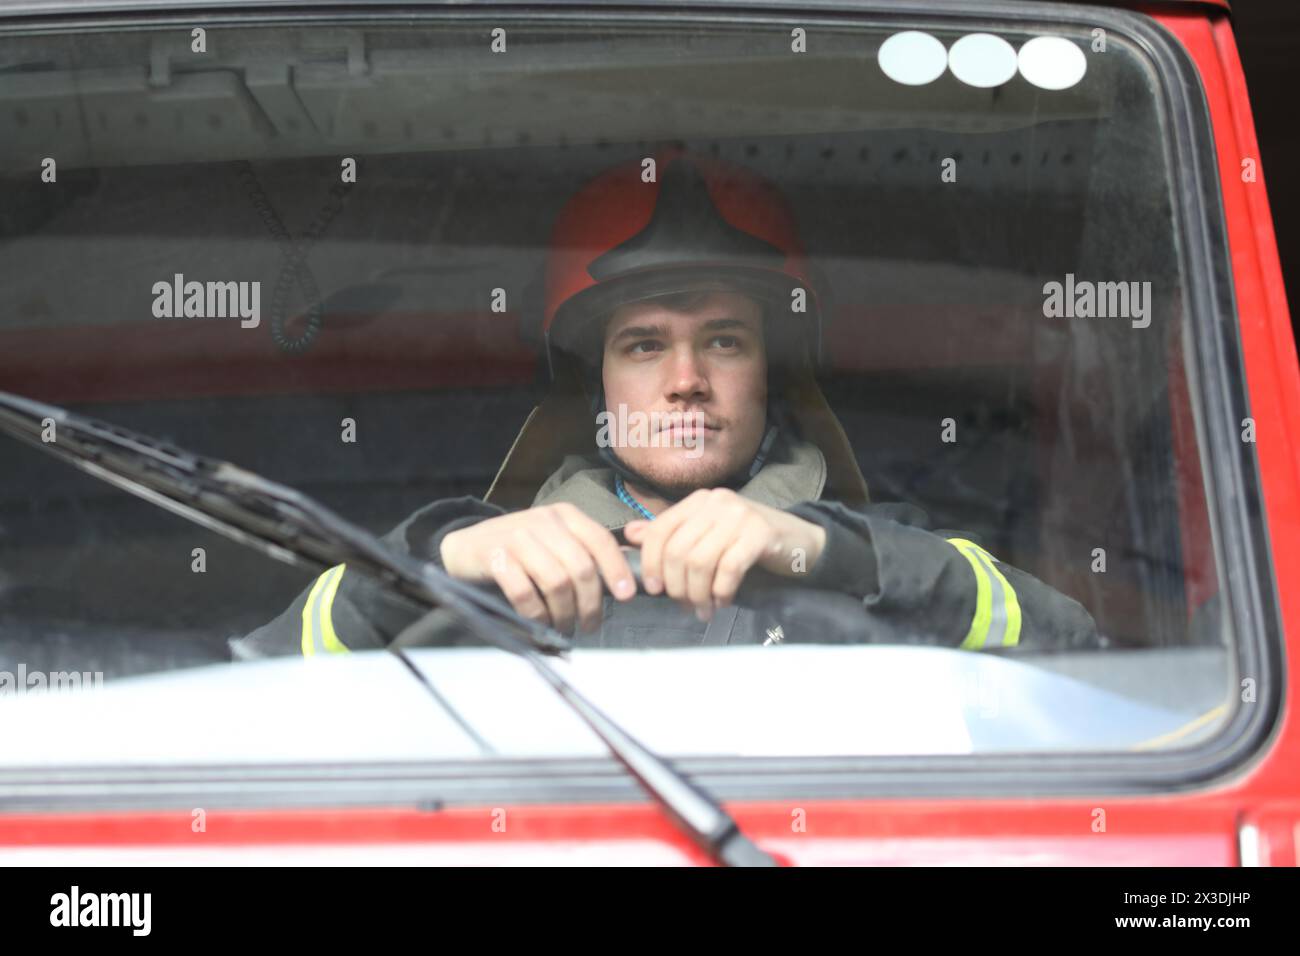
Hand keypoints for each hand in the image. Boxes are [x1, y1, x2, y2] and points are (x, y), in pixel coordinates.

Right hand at [440, 503, 636, 632]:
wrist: (465, 547)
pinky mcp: (495, 557)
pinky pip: (525, 593)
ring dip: (564, 613)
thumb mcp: (554, 541)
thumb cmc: (518, 550)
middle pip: (581, 567)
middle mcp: (543, 521)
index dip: (617, 570)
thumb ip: (585, 552)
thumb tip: (625, 575)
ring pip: (557, 582)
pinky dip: (536, 614)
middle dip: (590, 604)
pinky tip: (539, 623)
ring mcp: (517, 538)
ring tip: (563, 627)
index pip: (600, 540)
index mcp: (564, 515)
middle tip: (588, 625)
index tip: (626, 596)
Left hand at [622, 488, 826, 619]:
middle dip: (677, 587)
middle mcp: (716, 502)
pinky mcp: (761, 533)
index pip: (659, 532)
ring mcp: (740, 515)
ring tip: (704, 609)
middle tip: (686, 606)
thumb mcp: (707, 535)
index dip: (650, 565)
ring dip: (698, 594)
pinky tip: (723, 601)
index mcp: (698, 501)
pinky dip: (721, 592)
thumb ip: (670, 535)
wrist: (800, 541)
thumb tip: (630, 534)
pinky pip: (728, 569)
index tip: (656, 590)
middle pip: (677, 551)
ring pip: (700, 562)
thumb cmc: (748, 542)